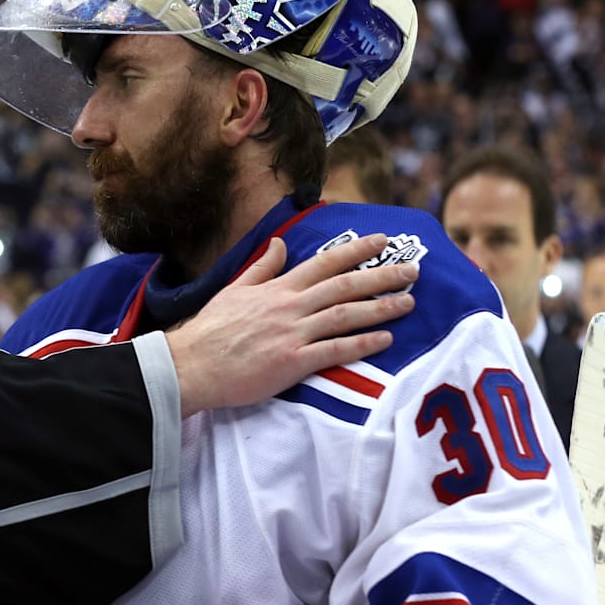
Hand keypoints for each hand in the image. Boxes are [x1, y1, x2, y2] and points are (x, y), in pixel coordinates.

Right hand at [167, 234, 416, 416]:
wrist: (191, 365)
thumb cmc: (210, 330)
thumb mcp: (234, 289)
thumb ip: (262, 267)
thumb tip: (280, 244)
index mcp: (277, 288)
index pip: (324, 262)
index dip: (356, 250)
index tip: (382, 240)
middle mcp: (289, 306)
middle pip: (344, 286)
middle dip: (381, 275)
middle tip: (412, 270)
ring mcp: (292, 334)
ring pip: (345, 315)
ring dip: (381, 307)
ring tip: (409, 302)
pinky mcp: (292, 363)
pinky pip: (335, 351)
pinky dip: (362, 344)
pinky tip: (385, 340)